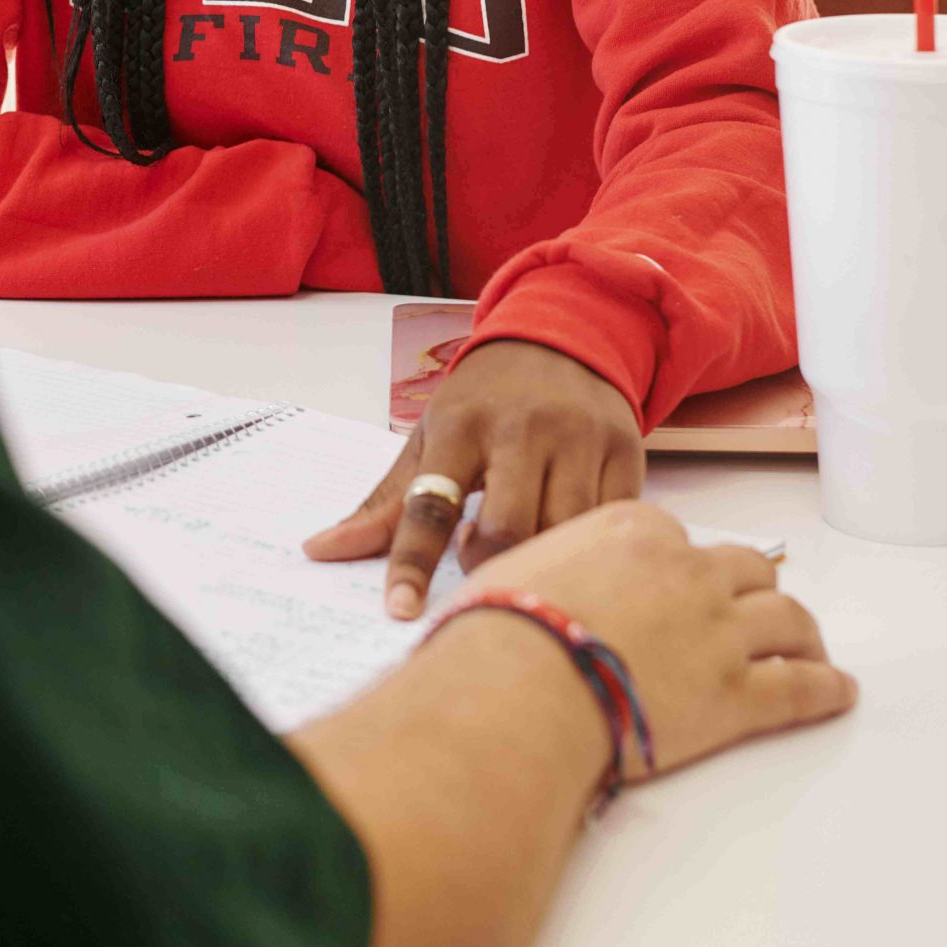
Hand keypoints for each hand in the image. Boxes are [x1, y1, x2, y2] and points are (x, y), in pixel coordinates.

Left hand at [304, 339, 644, 618]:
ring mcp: (579, 439)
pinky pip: (610, 524)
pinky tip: (568, 538)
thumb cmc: (485, 399)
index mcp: (462, 424)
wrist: (563, 335)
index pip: (430, 503)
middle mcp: (523, 428)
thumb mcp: (430, 434)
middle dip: (488, 562)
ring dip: (539, 558)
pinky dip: (586, 546)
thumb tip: (319, 550)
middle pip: (506, 527)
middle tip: (476, 558)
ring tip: (520, 546)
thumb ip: (384, 501)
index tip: (400, 611)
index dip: (413, 562)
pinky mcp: (626, 453)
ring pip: (563, 532)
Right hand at [427, 502, 856, 779]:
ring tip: (809, 648)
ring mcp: (719, 628)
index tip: (681, 581)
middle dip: (753, 586)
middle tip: (752, 607)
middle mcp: (686, 568)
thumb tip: (519, 586)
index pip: (676, 536)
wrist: (518, 683)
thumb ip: (541, 568)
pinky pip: (801, 688)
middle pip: (747, 566)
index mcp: (632, 529)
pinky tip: (838, 690)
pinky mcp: (738, 694)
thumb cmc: (498, 629)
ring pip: (788, 616)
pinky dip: (826, 688)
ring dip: (802, 632)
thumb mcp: (511, 568)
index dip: (681, 562)